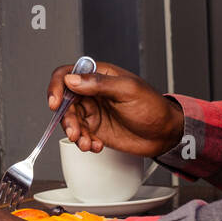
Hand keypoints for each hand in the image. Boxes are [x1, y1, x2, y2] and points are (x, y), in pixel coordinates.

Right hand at [46, 60, 183, 156]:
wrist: (166, 134)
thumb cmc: (153, 107)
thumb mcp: (128, 90)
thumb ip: (99, 84)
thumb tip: (72, 80)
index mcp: (98, 76)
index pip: (67, 74)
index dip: (57, 87)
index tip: (55, 103)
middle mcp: (91, 92)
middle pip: (64, 101)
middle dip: (67, 119)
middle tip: (74, 132)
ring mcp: (92, 111)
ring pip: (70, 120)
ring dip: (75, 133)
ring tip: (86, 143)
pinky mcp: (95, 128)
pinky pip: (80, 134)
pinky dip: (84, 142)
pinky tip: (95, 145)